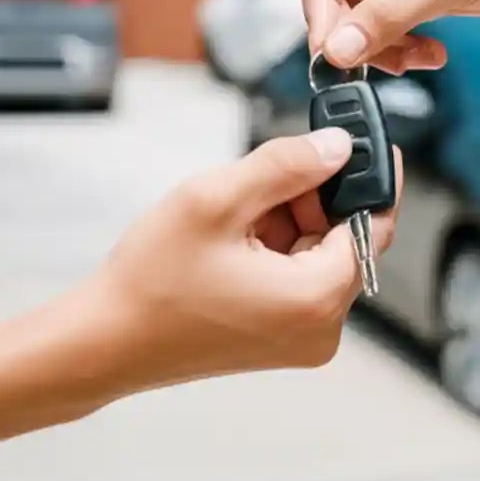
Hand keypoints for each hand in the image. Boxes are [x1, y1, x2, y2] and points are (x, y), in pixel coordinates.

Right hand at [76, 129, 401, 398]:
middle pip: (346, 237)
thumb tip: (339, 146)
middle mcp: (322, 329)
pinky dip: (275, 247)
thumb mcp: (218, 199)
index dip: (371, 176)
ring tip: (233, 215)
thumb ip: (287, 165)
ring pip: (318, 253)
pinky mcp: (281, 339)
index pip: (376, 224)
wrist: (104, 342)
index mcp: (317, 299)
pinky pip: (298, 277)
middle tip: (263, 177)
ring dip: (287, 221)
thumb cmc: (152, 281)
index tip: (363, 138)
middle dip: (311, 198)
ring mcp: (302, 339)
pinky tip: (232, 239)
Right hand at [300, 0, 479, 72]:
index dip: (320, 7)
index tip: (329, 50)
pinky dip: (403, 46)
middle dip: (353, 32)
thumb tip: (337, 49)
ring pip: (364, 15)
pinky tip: (430, 54)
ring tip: (413, 60)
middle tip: (366, 65)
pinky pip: (392, 25)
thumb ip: (388, 15)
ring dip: (381, 45)